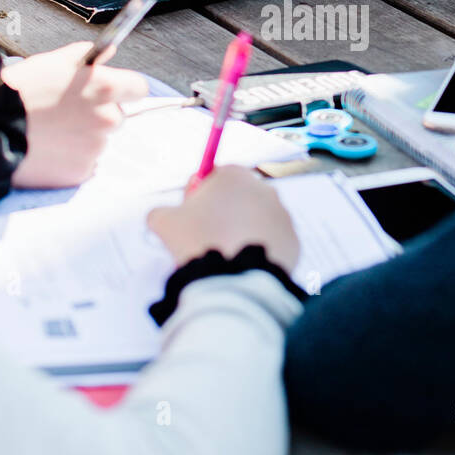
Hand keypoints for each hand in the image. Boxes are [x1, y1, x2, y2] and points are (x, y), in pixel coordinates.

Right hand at [0, 43, 148, 188]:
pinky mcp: (81, 172)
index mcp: (104, 88)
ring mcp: (95, 148)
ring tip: (50, 131)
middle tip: (66, 112)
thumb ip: (86, 55)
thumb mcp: (51, 62)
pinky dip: (70, 159)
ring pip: (98, 141)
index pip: (138, 88)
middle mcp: (107, 119)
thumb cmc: (18, 91)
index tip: (111, 91)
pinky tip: (48, 149)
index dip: (124, 88)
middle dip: (98, 114)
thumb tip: (110, 51)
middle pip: (117, 116)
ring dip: (82, 137)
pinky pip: (84, 163)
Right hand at [148, 164, 299, 274]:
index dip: (200, 194)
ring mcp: (283, 216)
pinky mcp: (294, 241)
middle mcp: (264, 189)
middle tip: (205, 237)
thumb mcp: (165, 223)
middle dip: (223, 213)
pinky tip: (243, 265)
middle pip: (238, 197)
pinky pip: (272, 243)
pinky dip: (259, 251)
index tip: (191, 214)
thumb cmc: (199, 242)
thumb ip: (161, 212)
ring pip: (256, 221)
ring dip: (241, 232)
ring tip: (224, 254)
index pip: (215, 175)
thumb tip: (160, 216)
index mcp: (234, 176)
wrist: (235, 279)